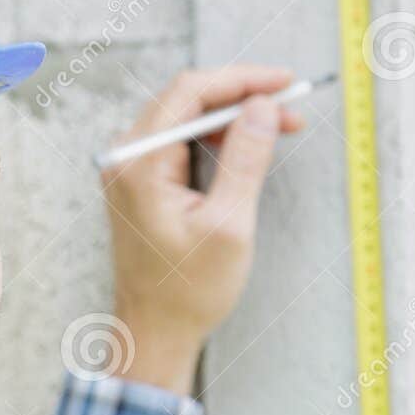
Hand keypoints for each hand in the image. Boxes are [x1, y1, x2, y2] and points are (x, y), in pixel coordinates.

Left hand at [100, 65, 306, 394]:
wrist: (154, 334)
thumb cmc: (186, 291)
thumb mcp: (228, 226)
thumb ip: (245, 160)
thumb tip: (263, 106)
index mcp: (139, 164)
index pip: (190, 92)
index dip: (242, 80)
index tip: (285, 83)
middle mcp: (124, 159)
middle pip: (186, 98)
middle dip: (241, 97)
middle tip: (290, 109)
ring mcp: (128, 170)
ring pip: (184, 118)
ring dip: (232, 117)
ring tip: (279, 127)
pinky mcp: (139, 183)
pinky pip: (178, 142)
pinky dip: (214, 138)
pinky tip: (247, 147)